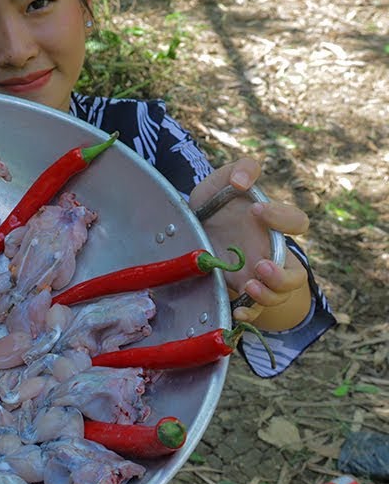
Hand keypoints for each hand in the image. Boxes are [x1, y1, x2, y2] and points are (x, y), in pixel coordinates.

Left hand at [188, 157, 311, 329]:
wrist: (186, 229)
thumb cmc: (213, 206)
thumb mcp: (220, 182)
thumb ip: (239, 169)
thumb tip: (242, 180)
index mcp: (272, 225)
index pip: (296, 222)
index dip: (281, 217)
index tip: (256, 210)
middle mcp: (270, 253)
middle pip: (297, 272)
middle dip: (282, 272)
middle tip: (260, 263)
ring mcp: (256, 275)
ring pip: (281, 294)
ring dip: (269, 294)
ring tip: (250, 285)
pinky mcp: (238, 291)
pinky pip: (253, 310)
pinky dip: (248, 314)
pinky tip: (236, 312)